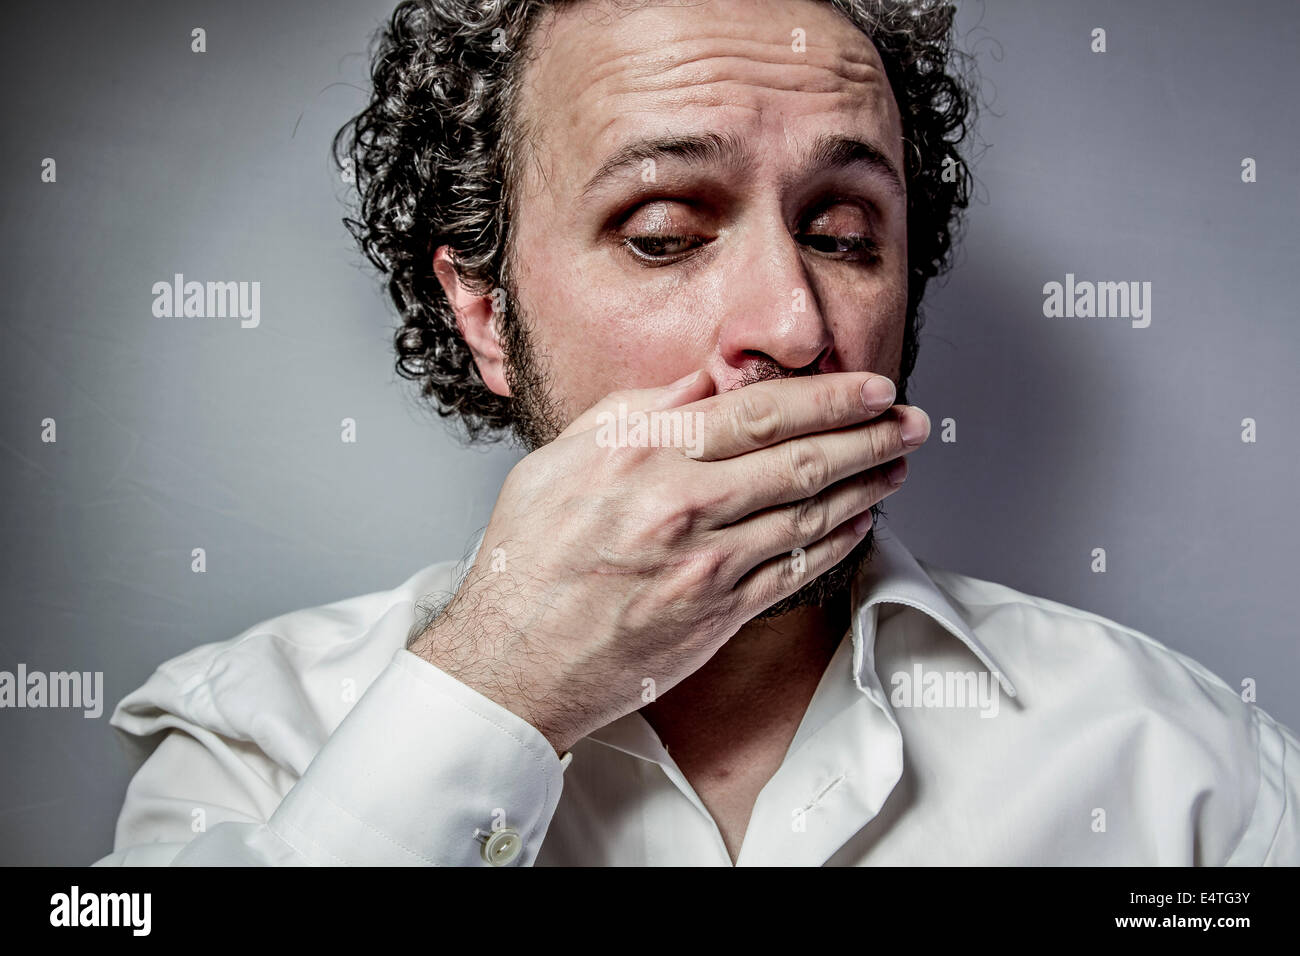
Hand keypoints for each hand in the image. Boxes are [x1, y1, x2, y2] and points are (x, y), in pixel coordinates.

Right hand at [409, 369, 929, 753]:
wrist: (511, 662)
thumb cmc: (527, 561)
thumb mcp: (562, 459)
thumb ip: (638, 412)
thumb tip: (705, 380)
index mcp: (646, 455)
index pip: (762, 411)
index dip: (831, 396)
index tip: (871, 385)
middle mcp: (685, 506)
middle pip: (803, 458)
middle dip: (871, 434)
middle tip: (909, 419)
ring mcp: (708, 565)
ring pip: (812, 514)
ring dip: (868, 485)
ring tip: (899, 464)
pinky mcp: (720, 614)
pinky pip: (798, 571)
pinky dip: (839, 542)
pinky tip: (861, 523)